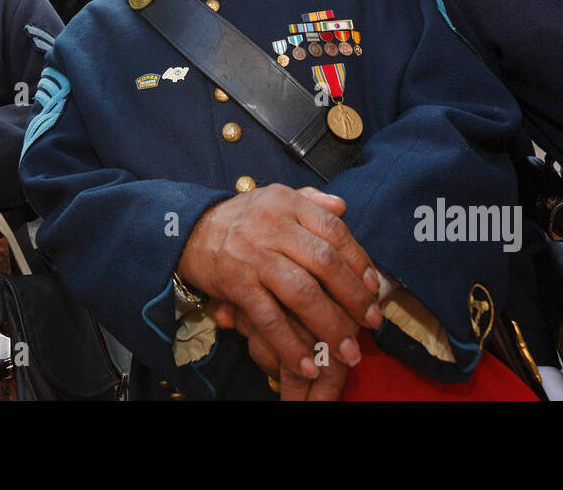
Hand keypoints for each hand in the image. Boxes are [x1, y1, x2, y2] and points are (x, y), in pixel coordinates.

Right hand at [177, 183, 380, 381]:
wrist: (188, 230)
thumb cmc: (241, 219)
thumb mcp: (274, 198)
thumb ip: (311, 200)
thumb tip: (343, 207)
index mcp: (287, 203)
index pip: (334, 230)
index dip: (359, 260)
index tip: (374, 287)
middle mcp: (272, 226)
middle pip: (324, 262)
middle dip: (354, 297)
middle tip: (372, 322)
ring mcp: (253, 256)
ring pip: (302, 293)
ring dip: (330, 326)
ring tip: (348, 351)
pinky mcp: (236, 284)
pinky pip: (270, 319)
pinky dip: (291, 345)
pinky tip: (307, 364)